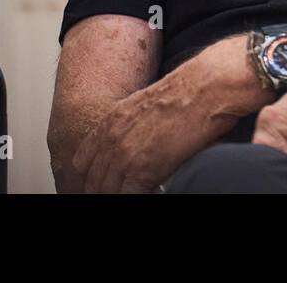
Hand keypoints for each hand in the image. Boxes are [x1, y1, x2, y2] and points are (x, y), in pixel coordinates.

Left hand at [73, 62, 228, 192]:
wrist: (203, 89)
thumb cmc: (185, 92)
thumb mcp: (145, 104)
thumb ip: (131, 126)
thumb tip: (136, 143)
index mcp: (110, 123)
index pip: (83, 161)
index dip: (91, 176)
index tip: (102, 182)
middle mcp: (111, 140)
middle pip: (93, 182)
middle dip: (104, 190)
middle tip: (119, 192)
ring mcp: (124, 157)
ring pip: (107, 192)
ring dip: (118, 195)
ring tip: (134, 193)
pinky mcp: (142, 170)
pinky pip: (128, 197)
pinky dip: (137, 198)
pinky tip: (150, 192)